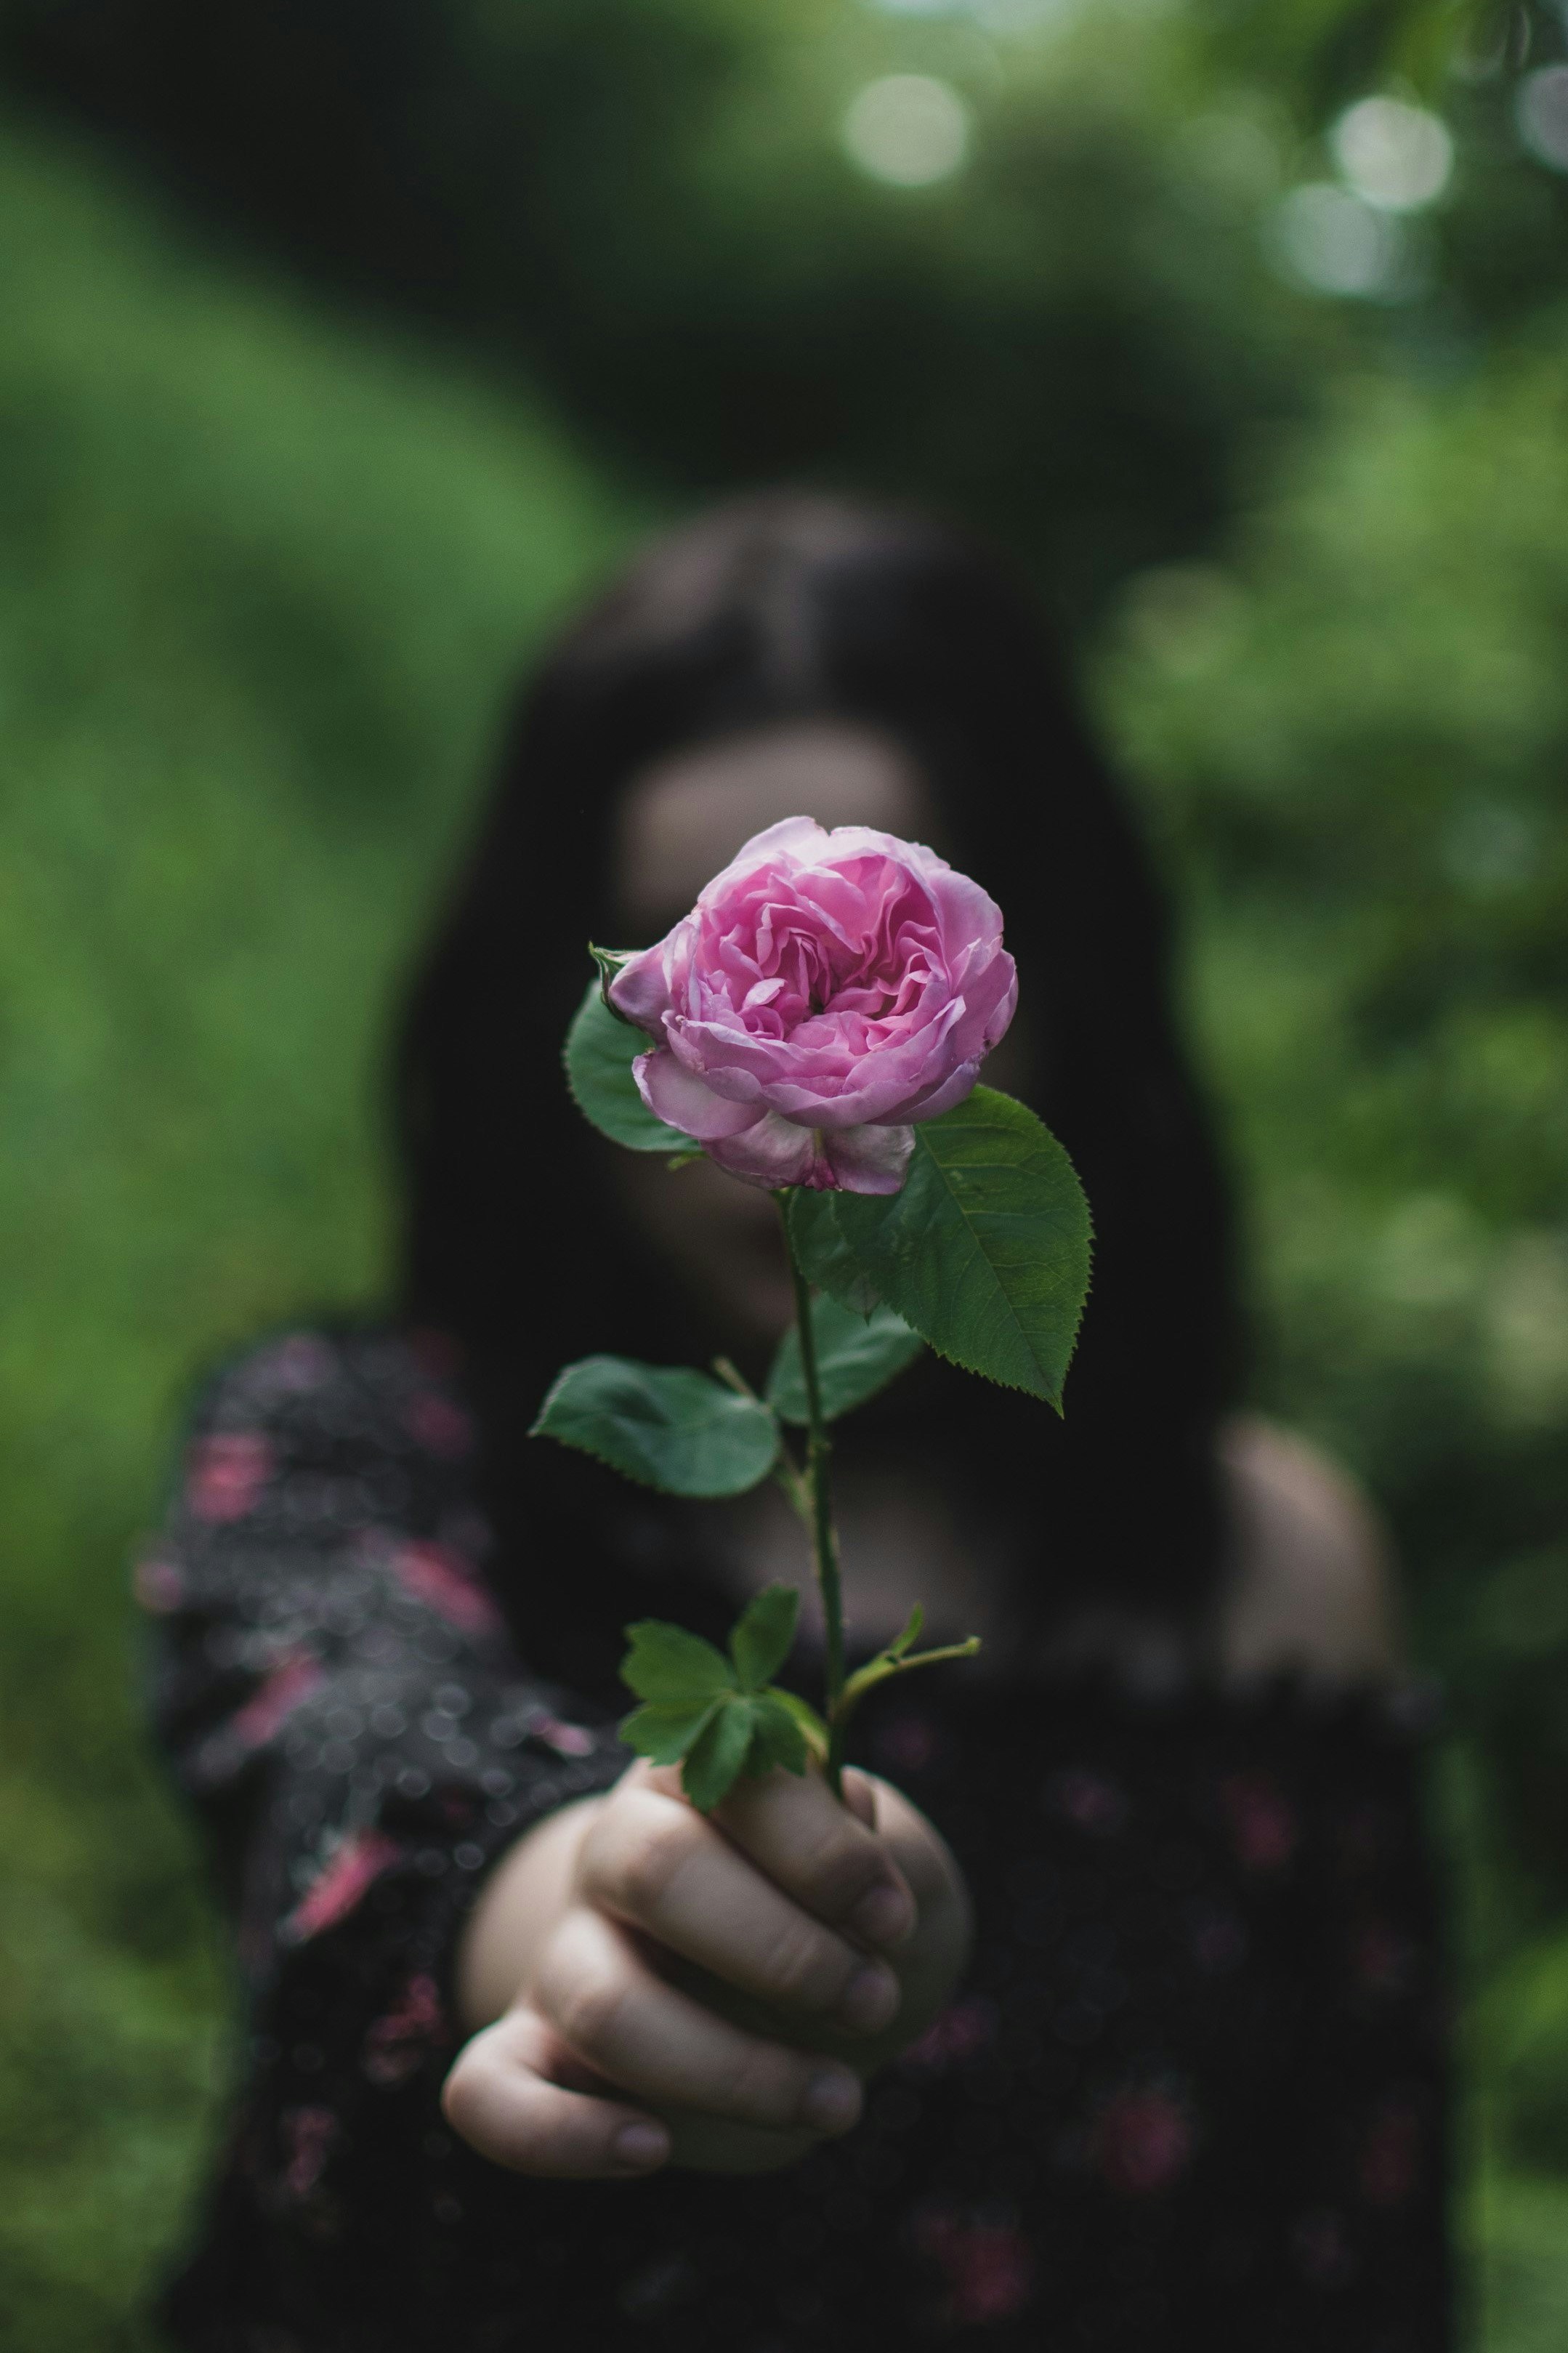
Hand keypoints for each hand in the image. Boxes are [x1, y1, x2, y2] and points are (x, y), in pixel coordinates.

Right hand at [441, 1756, 970, 2180]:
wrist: (791, 1996)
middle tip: (874, 2003)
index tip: (893, 1920)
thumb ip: (879, 1840)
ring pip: (603, 2003)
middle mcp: (615, 1852)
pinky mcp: (531, 2052)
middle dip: (783, 1953)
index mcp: (698, 1779)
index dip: (822, 1854)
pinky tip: (651, 2149)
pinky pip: (490, 2092)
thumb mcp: (888, 1872)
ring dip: (732, 2070)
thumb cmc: (842, 1917)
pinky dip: (559, 2133)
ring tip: (837, 2101)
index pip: (735, 1781)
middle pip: (658, 1873)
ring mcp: (565, 1954)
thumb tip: (850, 1800)